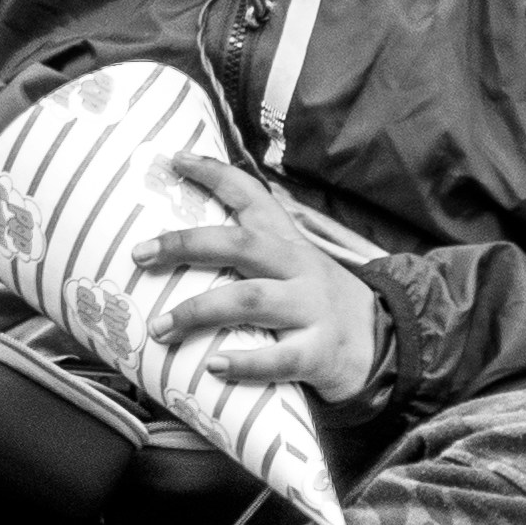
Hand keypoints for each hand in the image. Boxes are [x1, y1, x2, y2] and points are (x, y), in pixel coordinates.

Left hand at [134, 151, 382, 398]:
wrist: (386, 344)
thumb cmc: (317, 304)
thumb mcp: (292, 266)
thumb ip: (250, 254)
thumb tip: (179, 246)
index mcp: (287, 243)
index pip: (251, 196)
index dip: (214, 174)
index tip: (173, 158)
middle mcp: (299, 268)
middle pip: (241, 245)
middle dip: (186, 245)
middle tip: (139, 254)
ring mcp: (312, 309)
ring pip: (251, 300)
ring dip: (199, 312)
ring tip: (160, 327)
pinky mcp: (320, 353)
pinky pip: (280, 358)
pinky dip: (244, 363)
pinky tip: (213, 366)